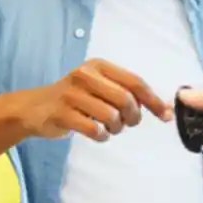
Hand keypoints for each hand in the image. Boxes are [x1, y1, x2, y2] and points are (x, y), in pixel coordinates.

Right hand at [20, 59, 172, 140]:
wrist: (35, 108)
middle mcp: (85, 75)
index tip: (166, 116)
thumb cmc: (76, 99)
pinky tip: (96, 133)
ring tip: (109, 128)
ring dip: (116, 128)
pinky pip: (94, 130)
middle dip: (133, 117)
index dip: (154, 101)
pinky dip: (101, 136)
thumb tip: (165, 109)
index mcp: (99, 66)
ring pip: (111, 116)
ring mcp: (71, 94)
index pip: (135, 82)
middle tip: (127, 124)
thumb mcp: (100, 87)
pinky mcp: (61, 113)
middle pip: (125, 100)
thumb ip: (127, 94)